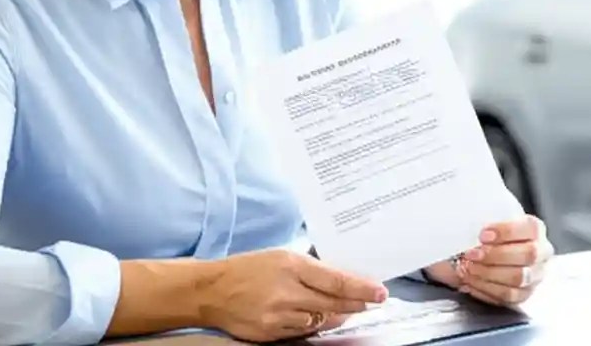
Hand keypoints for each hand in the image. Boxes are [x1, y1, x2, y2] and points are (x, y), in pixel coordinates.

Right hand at [197, 249, 387, 342]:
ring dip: (336, 316)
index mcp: (292, 267)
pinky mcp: (270, 334)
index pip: (336, 282)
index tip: (379, 292)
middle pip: (333, 305)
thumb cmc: (248, 268)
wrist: (210, 290)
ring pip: (320, 322)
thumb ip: (312, 269)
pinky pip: (301, 332)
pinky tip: (318, 318)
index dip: (361, 289)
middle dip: (357, 305)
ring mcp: (278, 317)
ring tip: (347, 310)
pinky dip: (313, 325)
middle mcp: (287, 293)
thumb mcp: (282, 257)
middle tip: (372, 302)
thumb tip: (342, 281)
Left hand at [455, 215, 553, 306]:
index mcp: (535, 229)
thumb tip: (468, 222)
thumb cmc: (485, 237)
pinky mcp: (523, 295)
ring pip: (517, 278)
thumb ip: (484, 221)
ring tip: (467, 268)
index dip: (507, 231)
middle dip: (495, 255)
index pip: (530, 227)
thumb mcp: (486, 222)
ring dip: (487, 273)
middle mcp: (541, 252)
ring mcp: (534, 276)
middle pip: (527, 255)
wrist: (482, 255)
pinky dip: (484, 289)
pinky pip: (507, 295)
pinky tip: (470, 281)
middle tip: (471, 254)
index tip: (482, 235)